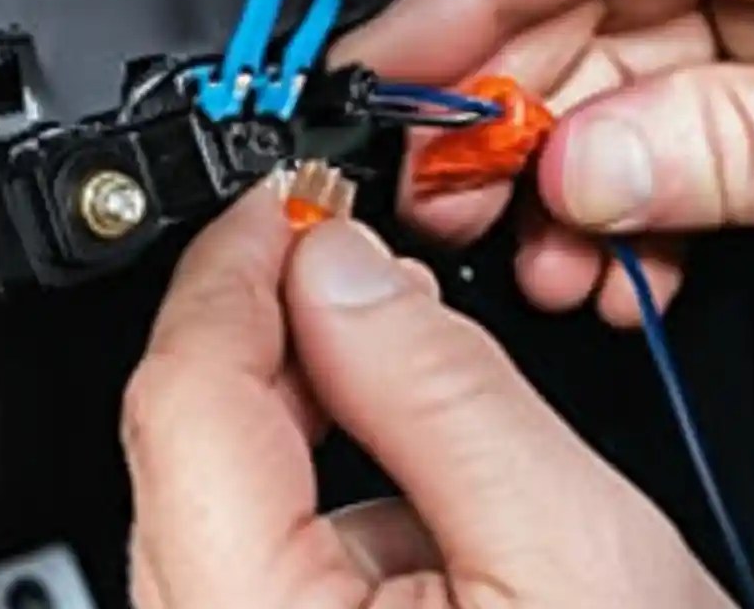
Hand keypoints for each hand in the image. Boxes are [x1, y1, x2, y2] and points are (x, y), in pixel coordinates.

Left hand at [121, 186, 734, 607]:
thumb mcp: (569, 548)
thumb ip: (443, 393)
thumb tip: (349, 272)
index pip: (185, 396)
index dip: (239, 268)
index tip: (295, 201)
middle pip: (187, 439)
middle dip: (271, 322)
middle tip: (353, 253)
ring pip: (224, 491)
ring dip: (303, 398)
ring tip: (398, 353)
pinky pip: (263, 551)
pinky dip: (322, 477)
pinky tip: (405, 471)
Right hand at [333, 0, 753, 316]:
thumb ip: (753, 151)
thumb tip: (585, 164)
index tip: (395, 74)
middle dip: (510, 109)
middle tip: (447, 194)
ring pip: (613, 72)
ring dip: (560, 175)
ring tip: (539, 254)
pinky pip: (663, 126)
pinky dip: (624, 200)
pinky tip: (609, 256)